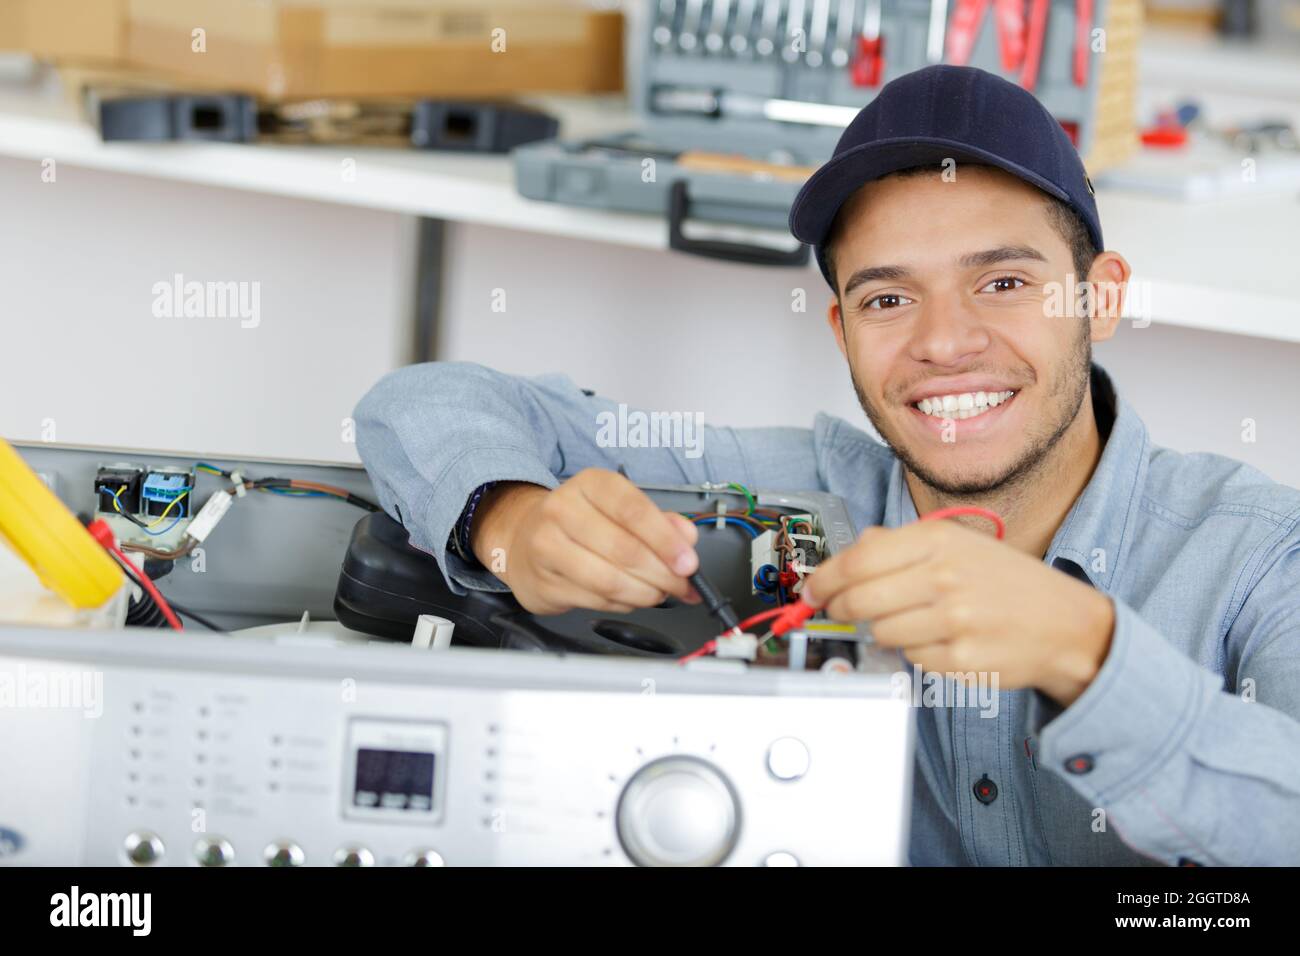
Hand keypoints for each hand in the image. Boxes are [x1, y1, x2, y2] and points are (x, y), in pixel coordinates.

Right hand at [470, 470, 700, 614]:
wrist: (523, 541)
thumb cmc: (580, 524)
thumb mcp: (621, 510)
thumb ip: (660, 521)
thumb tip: (686, 537)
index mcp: (590, 484)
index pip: (633, 510)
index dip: (666, 540)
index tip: (688, 562)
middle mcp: (563, 510)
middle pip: (625, 550)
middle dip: (662, 574)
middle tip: (681, 585)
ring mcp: (548, 547)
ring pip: (610, 580)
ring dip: (644, 593)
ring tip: (658, 593)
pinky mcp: (543, 582)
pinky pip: (596, 600)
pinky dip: (623, 604)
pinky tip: (630, 597)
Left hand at [801, 519, 1114, 705]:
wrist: (1066, 625)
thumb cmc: (1007, 583)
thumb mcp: (958, 545)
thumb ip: (899, 545)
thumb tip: (849, 554)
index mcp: (938, 541)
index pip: (857, 560)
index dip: (824, 579)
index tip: (811, 590)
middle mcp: (944, 577)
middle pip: (859, 599)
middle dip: (841, 608)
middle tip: (840, 611)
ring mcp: (954, 620)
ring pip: (881, 631)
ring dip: (885, 630)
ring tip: (915, 621)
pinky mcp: (961, 659)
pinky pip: (911, 658)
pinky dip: (917, 652)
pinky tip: (942, 640)